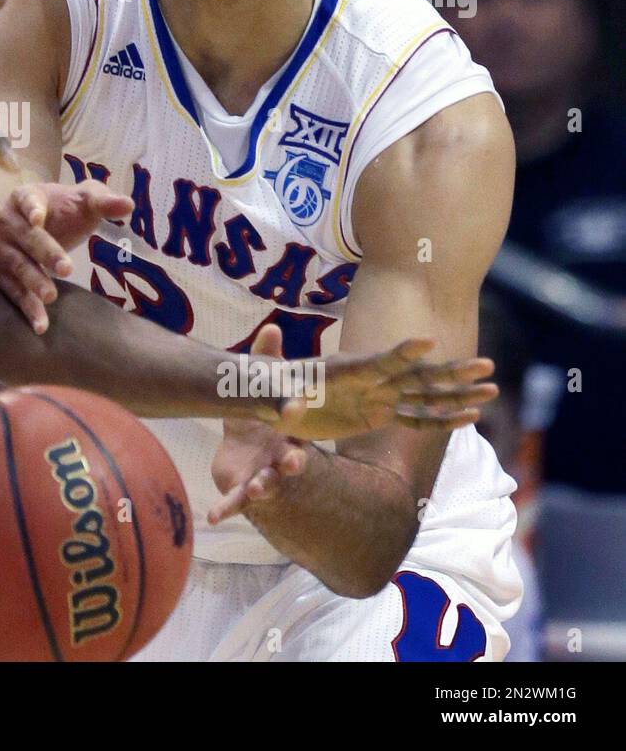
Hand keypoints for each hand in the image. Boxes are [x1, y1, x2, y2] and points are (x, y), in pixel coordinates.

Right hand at [0, 180, 133, 332]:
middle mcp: (5, 220)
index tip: (38, 219)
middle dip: (46, 253)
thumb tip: (128, 205)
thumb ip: (104, 201)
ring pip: (17, 265)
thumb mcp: (84, 201)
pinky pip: (12, 291)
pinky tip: (40, 325)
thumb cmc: (62, 211)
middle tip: (66, 269)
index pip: (26, 199)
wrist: (34, 228)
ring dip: (33, 282)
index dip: (31, 208)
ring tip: (51, 297)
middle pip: (27, 237)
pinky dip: (26, 307)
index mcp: (24, 196)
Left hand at [209, 324, 307, 522]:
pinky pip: (234, 503)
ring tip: (257, 487)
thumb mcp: (261, 388)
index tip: (297, 418)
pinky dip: (225, 509)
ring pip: (267, 485)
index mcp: (291, 432)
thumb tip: (272, 327)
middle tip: (295, 461)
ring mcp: (264, 476)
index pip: (299, 429)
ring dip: (264, 487)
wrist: (244, 450)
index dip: (298, 425)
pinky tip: (213, 517)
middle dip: (294, 463)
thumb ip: (267, 359)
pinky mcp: (242, 491)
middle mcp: (282, 457)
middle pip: (293, 462)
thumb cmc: (260, 416)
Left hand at [244, 324, 499, 440]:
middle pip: (415, 375)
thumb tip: (289, 410)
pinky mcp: (379, 415)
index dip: (401, 353)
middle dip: (451, 371)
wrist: (274, 398)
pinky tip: (471, 417)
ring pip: (425, 395)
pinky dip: (442, 419)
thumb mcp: (271, 398)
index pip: (377, 361)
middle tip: (487, 364)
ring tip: (493, 390)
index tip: (429, 342)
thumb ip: (282, 402)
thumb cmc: (269, 393)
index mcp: (342, 370)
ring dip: (458, 393)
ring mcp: (377, 396)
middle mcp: (368, 380)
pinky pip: (416, 419)